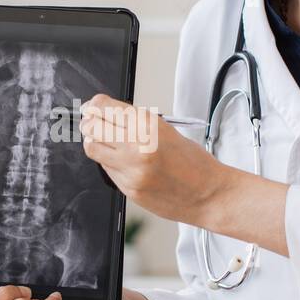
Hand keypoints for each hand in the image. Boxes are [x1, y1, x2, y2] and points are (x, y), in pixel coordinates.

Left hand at [79, 93, 225, 225]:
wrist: (209, 193)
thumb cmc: (193, 162)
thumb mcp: (165, 130)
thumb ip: (135, 122)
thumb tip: (106, 114)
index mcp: (148, 125)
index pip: (103, 107)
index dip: (94, 105)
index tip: (92, 106)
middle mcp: (137, 145)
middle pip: (91, 127)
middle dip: (89, 123)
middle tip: (93, 123)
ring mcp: (130, 169)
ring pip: (92, 149)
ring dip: (94, 143)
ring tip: (104, 142)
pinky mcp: (128, 188)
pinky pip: (106, 169)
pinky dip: (108, 162)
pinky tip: (122, 161)